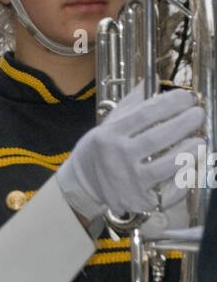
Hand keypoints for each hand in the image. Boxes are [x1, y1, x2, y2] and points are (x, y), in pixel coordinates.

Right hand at [56, 85, 202, 224]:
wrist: (81, 186)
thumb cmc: (100, 151)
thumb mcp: (108, 124)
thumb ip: (132, 104)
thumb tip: (155, 79)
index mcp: (110, 135)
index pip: (146, 113)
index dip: (172, 102)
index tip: (187, 97)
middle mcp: (119, 158)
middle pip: (160, 137)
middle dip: (186, 122)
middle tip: (198, 115)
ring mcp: (129, 182)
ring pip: (168, 165)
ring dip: (190, 151)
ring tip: (199, 141)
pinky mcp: (139, 202)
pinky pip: (169, 193)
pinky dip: (184, 180)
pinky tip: (191, 167)